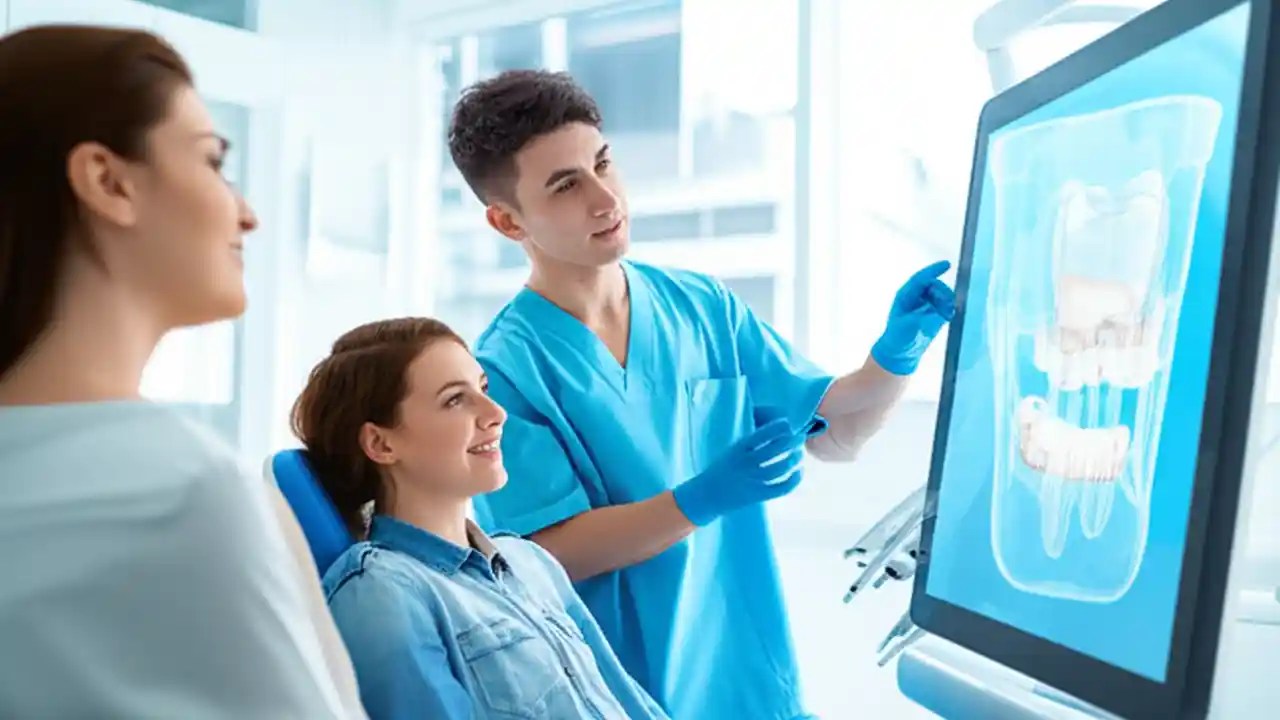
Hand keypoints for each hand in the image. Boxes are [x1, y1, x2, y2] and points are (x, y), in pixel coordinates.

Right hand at [673, 418, 808, 526]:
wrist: (705, 496)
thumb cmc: (719, 470)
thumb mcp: (730, 451)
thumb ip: (749, 444)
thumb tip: (773, 433)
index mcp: (738, 449)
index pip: (763, 434)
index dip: (778, 427)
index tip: (787, 424)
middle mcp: (747, 464)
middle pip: (776, 449)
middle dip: (792, 441)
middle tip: (799, 437)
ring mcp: (753, 481)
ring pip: (782, 467)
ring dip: (794, 458)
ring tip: (800, 453)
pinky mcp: (759, 495)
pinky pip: (782, 487)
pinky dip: (794, 479)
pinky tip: (799, 471)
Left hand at [870, 260, 956, 375]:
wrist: (900, 354)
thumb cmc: (898, 338)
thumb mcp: (907, 327)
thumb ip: (922, 317)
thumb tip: (938, 311)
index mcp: (905, 296)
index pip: (921, 278)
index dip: (934, 270)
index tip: (947, 265)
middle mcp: (916, 297)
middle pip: (934, 285)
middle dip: (943, 292)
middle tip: (948, 305)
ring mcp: (926, 305)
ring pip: (942, 295)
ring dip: (947, 301)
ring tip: (948, 314)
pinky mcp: (935, 314)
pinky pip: (946, 306)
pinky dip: (950, 309)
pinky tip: (951, 316)